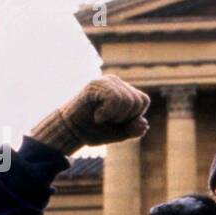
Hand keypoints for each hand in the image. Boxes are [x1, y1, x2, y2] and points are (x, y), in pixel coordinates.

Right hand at [29, 75, 150, 155]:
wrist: (72, 132)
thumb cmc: (95, 130)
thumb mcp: (120, 133)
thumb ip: (134, 129)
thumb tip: (144, 123)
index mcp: (124, 90)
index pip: (143, 100)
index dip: (134, 116)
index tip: (117, 121)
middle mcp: (116, 82)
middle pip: (138, 100)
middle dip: (125, 117)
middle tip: (108, 119)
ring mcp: (105, 82)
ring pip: (128, 100)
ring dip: (115, 116)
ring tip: (101, 117)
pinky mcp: (95, 85)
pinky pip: (115, 98)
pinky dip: (107, 113)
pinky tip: (97, 116)